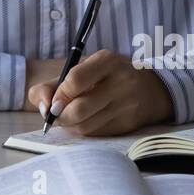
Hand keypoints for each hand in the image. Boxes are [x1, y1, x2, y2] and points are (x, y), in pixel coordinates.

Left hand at [24, 50, 174, 135]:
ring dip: (69, 125)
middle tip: (53, 115)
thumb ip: (56, 82)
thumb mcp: (86, 68)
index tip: (51, 102)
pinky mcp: (128, 124)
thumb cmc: (108, 76)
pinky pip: (96, 133)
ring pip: (86, 125)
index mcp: (107, 61)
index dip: (58, 94)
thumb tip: (41, 106)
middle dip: (59, 116)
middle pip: (79, 108)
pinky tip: (83, 122)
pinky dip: (83, 130)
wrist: (152, 89)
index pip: (75, 80)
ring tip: (66, 117)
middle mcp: (120, 82)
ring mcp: (127, 105)